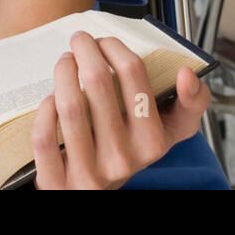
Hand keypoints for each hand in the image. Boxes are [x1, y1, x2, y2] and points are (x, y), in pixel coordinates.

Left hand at [31, 31, 211, 188]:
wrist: (97, 193)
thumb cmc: (130, 153)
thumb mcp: (169, 133)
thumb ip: (190, 103)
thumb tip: (186, 74)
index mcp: (151, 142)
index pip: (134, 76)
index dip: (115, 48)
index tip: (106, 41)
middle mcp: (122, 159)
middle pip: (98, 84)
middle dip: (85, 50)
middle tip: (81, 41)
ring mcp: (88, 173)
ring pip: (70, 107)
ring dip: (63, 72)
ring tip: (65, 62)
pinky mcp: (58, 183)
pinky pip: (45, 137)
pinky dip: (45, 110)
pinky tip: (50, 99)